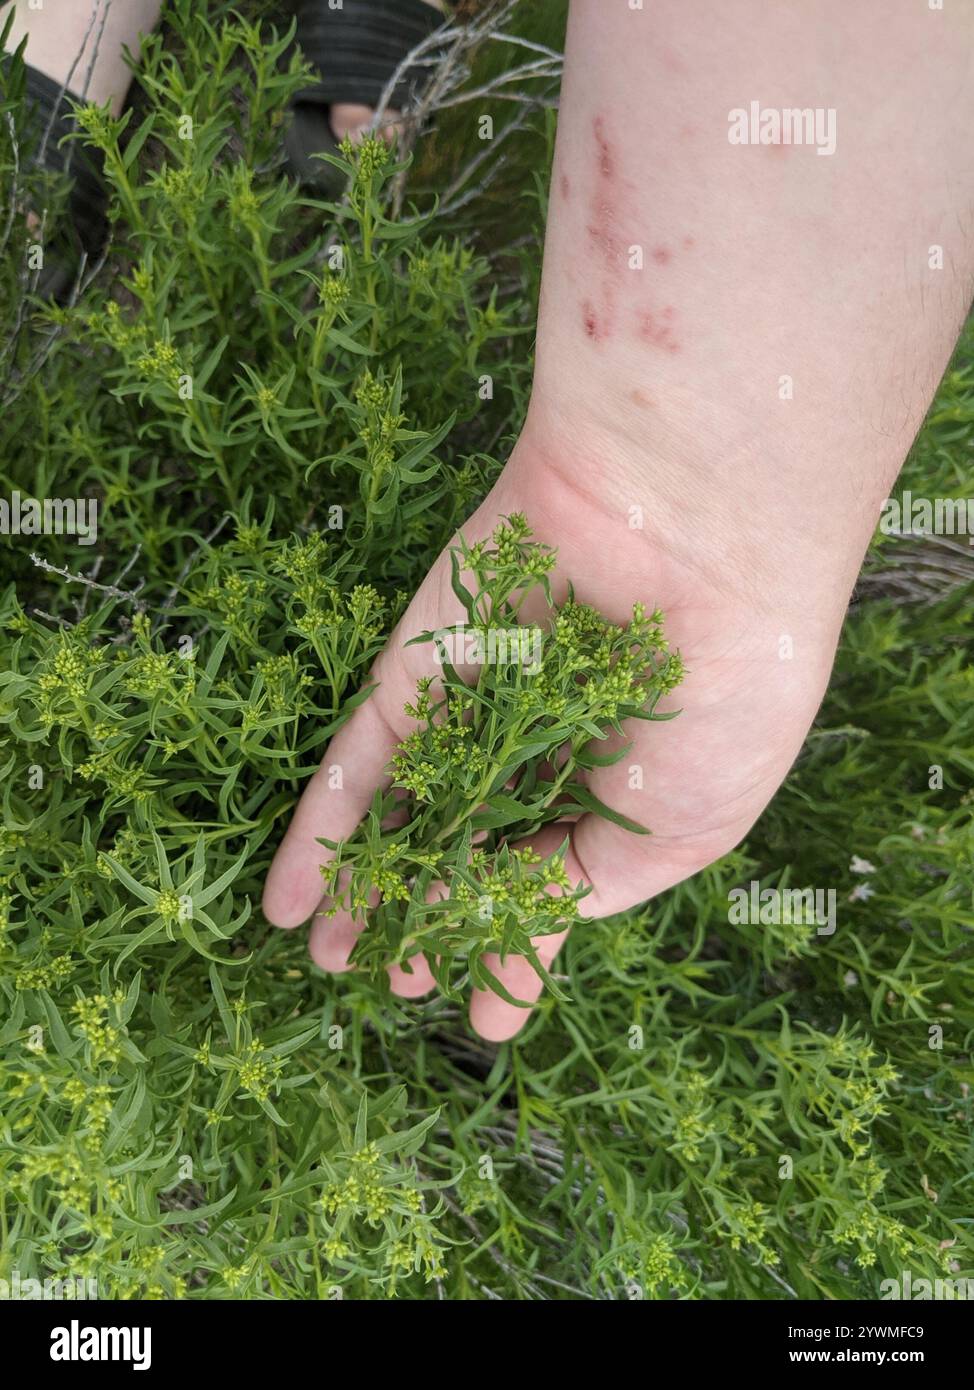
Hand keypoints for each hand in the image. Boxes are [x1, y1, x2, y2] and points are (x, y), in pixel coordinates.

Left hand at [262, 414, 848, 1039]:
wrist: (695, 535)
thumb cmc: (724, 692)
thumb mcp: (680, 829)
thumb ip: (584, 883)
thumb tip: (506, 918)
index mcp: (622, 782)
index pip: (555, 880)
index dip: (517, 950)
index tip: (483, 1019)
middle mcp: (541, 745)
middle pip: (465, 848)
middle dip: (427, 918)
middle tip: (392, 980)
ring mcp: (475, 706)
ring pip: (404, 810)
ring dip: (362, 884)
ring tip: (323, 957)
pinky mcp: (416, 669)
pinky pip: (359, 760)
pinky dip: (321, 829)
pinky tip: (290, 898)